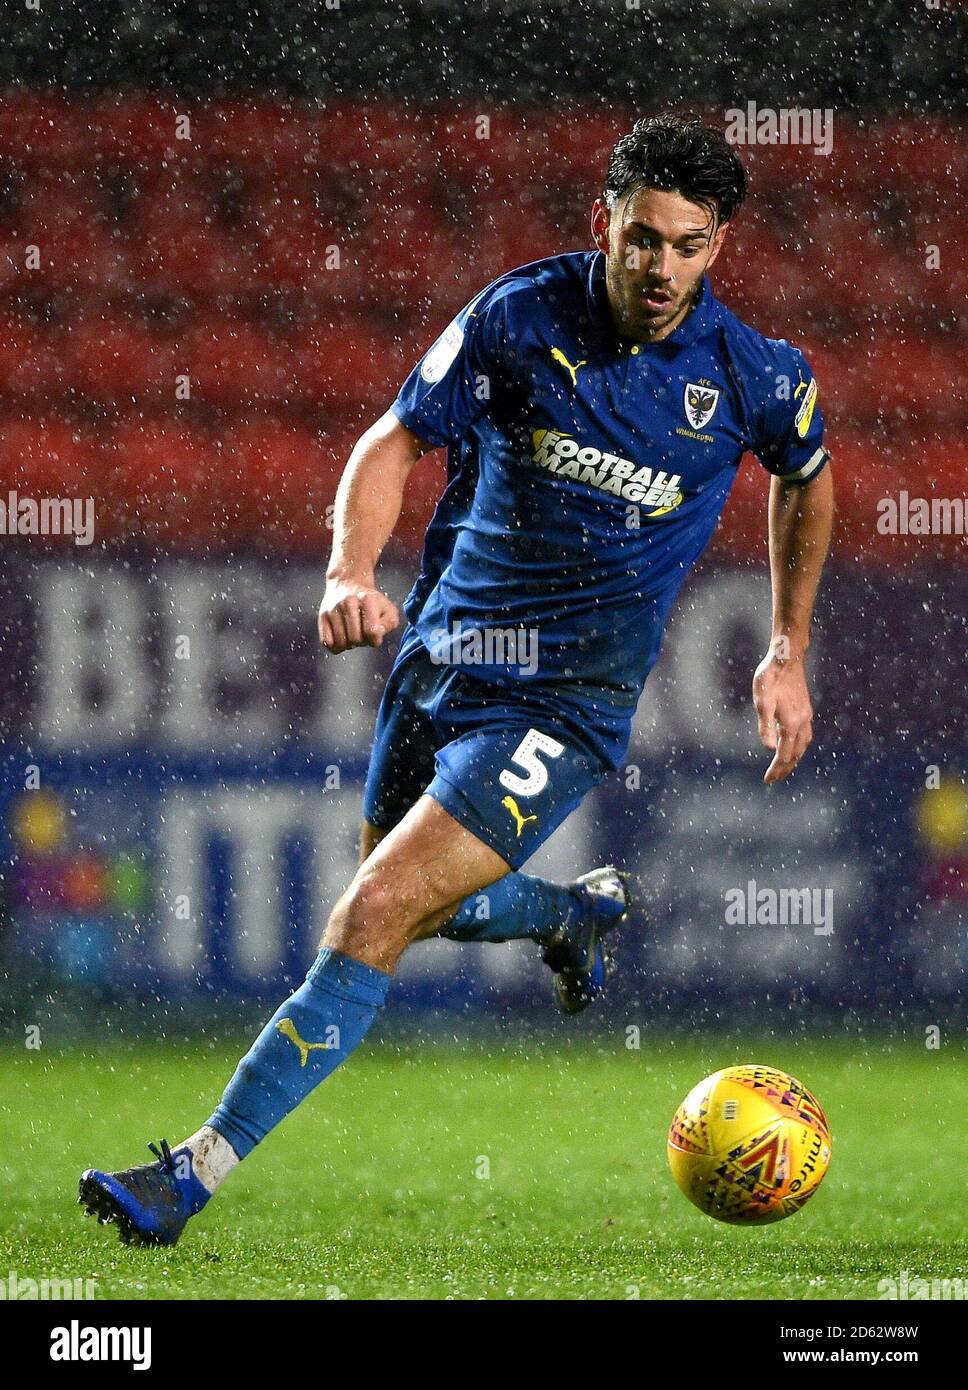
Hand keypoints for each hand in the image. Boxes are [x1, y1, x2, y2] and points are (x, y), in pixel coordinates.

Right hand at [317, 576, 399, 653]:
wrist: (347, 584)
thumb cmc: (371, 602)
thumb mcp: (388, 609)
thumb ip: (389, 624)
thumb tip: (377, 634)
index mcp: (367, 600)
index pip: (372, 632)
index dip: (375, 639)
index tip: (374, 633)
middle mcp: (348, 602)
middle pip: (355, 639)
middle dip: (362, 642)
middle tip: (362, 634)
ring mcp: (333, 609)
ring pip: (341, 642)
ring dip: (349, 645)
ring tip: (352, 634)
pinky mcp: (322, 616)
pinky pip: (327, 642)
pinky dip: (335, 646)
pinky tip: (342, 639)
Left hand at [752, 647, 813, 783]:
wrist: (787, 658)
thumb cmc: (770, 678)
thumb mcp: (762, 701)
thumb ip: (765, 725)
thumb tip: (769, 748)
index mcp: (790, 723)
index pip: (784, 754)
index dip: (776, 769)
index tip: (768, 780)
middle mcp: (801, 722)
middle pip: (795, 753)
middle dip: (785, 768)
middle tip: (774, 779)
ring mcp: (806, 716)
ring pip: (803, 745)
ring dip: (794, 758)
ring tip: (785, 767)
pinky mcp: (805, 709)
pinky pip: (806, 735)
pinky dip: (800, 746)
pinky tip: (794, 744)